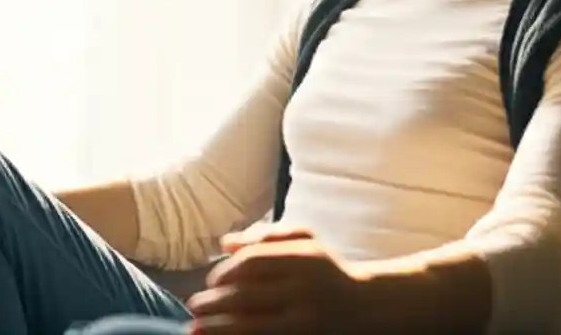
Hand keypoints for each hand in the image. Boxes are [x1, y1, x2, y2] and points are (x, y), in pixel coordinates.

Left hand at [184, 225, 370, 334]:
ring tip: (195, 328)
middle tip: (194, 305)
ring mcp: (304, 321)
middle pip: (246, 296)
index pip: (252, 263)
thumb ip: (267, 236)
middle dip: (213, 303)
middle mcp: (305, 291)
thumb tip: (224, 243)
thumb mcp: (307, 242)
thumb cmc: (326, 271)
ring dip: (216, 328)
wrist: (366, 308)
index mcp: (304, 260)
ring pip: (250, 326)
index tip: (211, 280)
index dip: (224, 272)